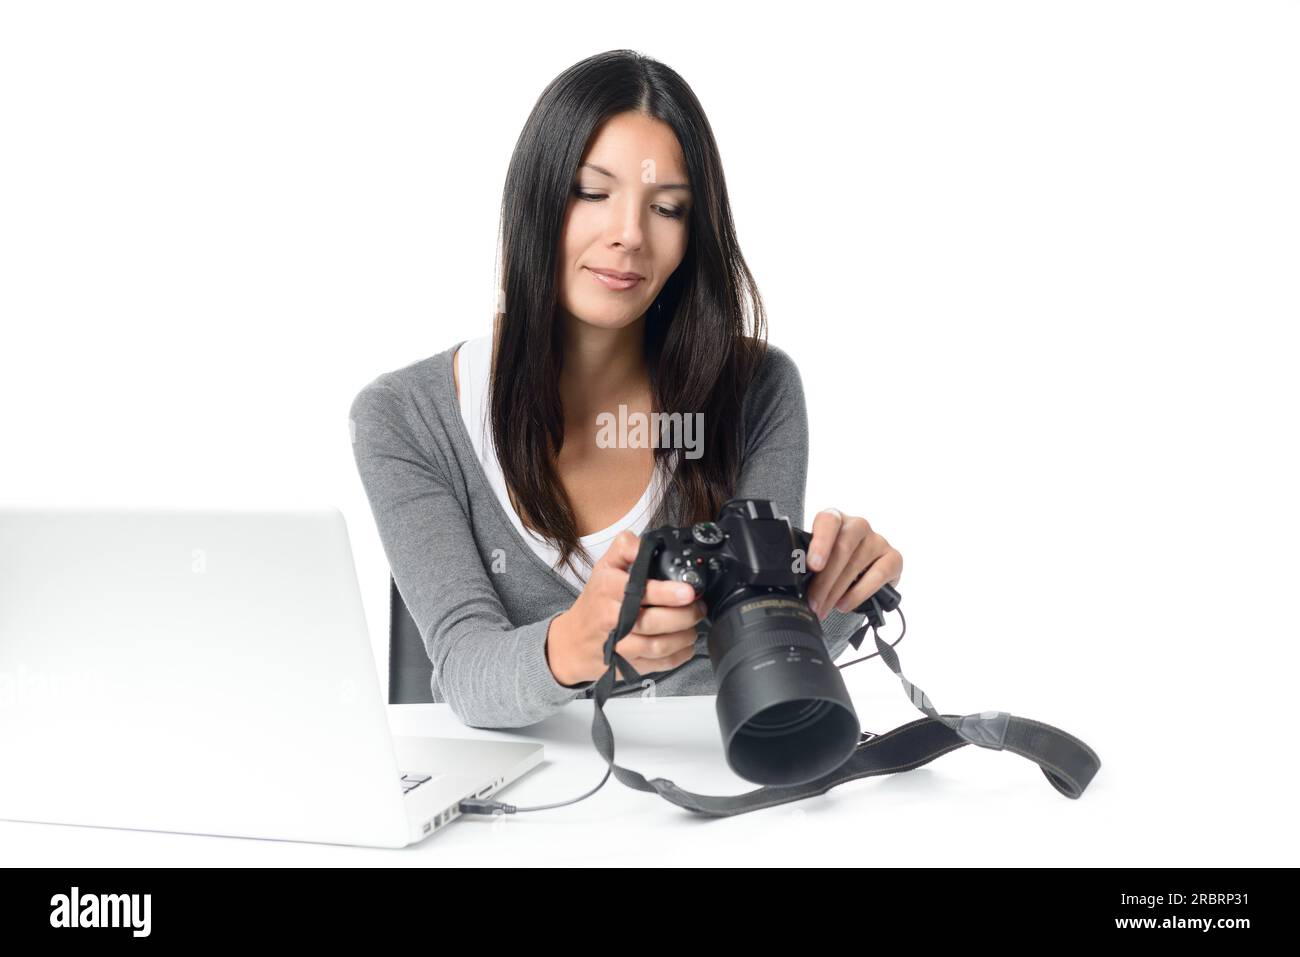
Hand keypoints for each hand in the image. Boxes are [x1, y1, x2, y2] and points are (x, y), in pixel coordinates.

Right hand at [546, 530, 705, 684]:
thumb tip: (646, 542)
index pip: (640, 591)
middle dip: (684, 616)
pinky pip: (658, 664)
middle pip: (653, 622)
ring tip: (694, 625)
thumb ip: (625, 548)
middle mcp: (611, 618)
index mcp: (608, 589)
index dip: (668, 593)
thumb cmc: (595, 600)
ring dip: (684, 636)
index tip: (689, 591)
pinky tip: (686, 644)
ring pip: (658, 646)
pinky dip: (679, 656)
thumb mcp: (604, 566)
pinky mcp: (628, 664)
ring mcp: (619, 645)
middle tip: (699, 607)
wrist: (573, 640)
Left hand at [803, 508, 902, 621]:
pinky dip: (858, 593)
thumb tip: (794, 580)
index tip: (812, 565)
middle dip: (824, 580)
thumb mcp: (818, 560)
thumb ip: (808, 563)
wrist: (861, 576)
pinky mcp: (894, 558)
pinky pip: (877, 575)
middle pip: (841, 549)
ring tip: (824, 608)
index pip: (828, 521)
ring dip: (837, 591)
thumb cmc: (834, 565)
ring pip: (856, 564)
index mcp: (835, 519)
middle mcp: (858, 525)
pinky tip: (845, 604)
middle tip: (813, 602)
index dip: (820, 542)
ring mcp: (878, 540)